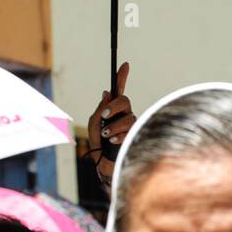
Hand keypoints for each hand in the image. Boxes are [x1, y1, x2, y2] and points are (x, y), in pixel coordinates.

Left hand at [86, 62, 134, 190]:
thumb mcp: (93, 125)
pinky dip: (118, 134)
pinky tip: (112, 141)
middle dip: (114, 106)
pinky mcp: (137, 136)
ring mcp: (133, 126)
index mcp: (112, 111)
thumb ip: (100, 109)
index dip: (121, 77)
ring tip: (106, 136)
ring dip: (114, 126)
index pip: (118, 91)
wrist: (106, 166)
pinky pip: (130, 129)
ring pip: (128, 116)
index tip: (125, 65)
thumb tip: (106, 93)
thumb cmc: (98, 147)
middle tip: (104, 115)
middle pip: (124, 101)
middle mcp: (125, 116)